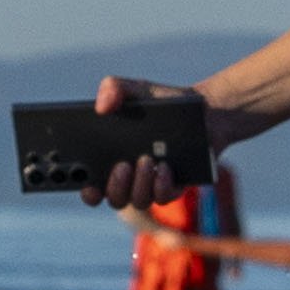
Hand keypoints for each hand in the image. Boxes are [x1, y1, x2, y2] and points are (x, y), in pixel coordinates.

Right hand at [87, 73, 242, 209]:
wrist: (203, 109)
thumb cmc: (162, 102)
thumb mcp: (136, 89)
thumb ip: (113, 88)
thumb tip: (101, 106)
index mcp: (110, 160)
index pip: (91, 186)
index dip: (86, 191)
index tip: (86, 183)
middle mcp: (129, 178)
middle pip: (114, 199)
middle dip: (114, 186)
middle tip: (122, 165)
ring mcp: (152, 184)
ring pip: (138, 200)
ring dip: (139, 184)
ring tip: (147, 160)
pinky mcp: (175, 186)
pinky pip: (164, 197)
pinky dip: (162, 186)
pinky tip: (165, 168)